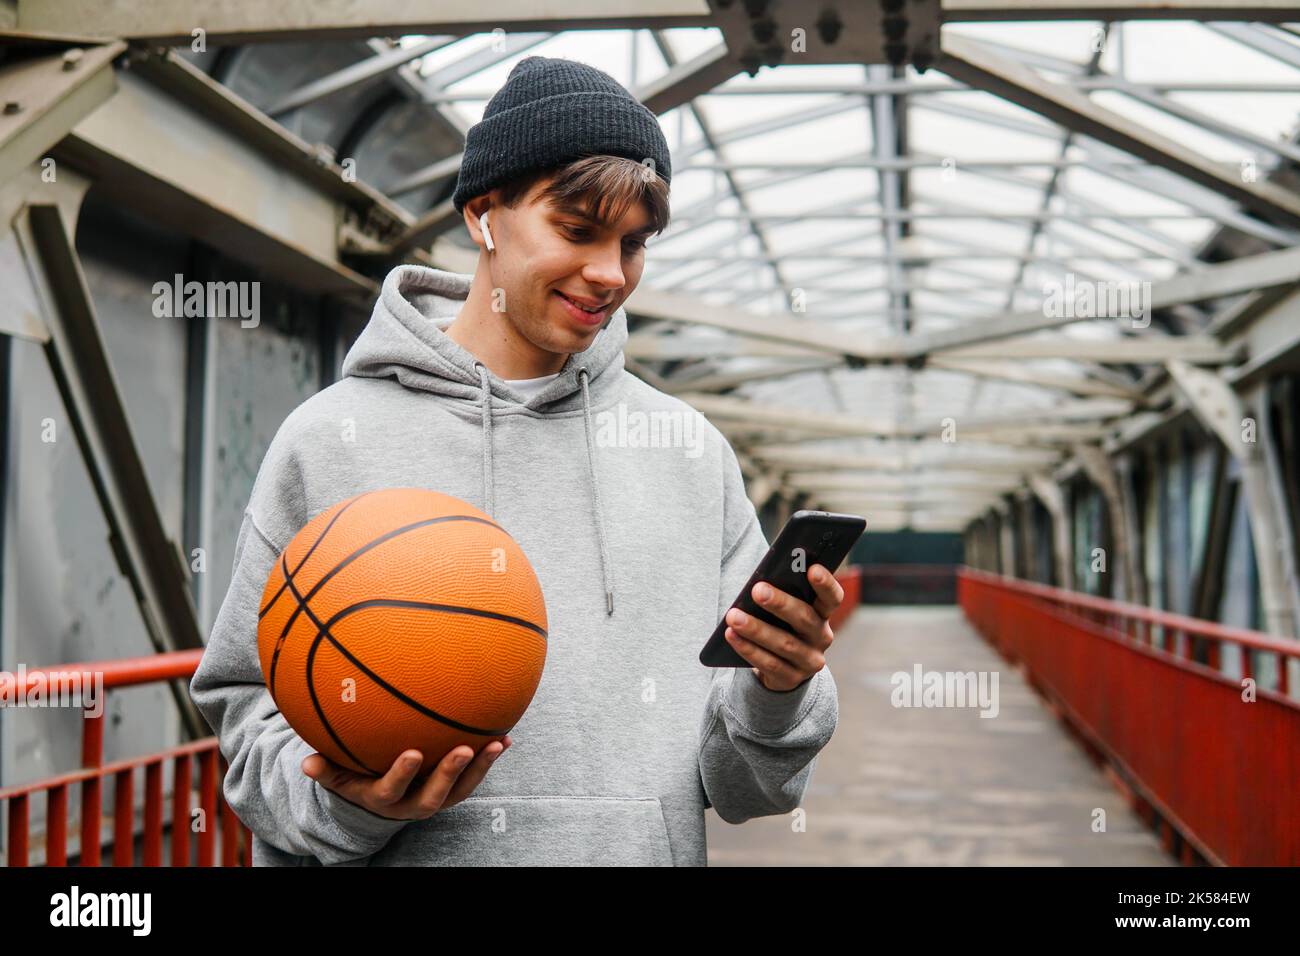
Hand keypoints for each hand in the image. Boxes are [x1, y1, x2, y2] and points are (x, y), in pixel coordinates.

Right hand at [302, 736, 510, 820]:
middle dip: (449, 774)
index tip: (413, 752)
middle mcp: (410, 804)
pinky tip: (506, 739)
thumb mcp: (337, 776)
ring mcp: (434, 798)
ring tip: (497, 744)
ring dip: (480, 769)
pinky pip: (474, 779)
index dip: (403, 774)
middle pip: (433, 796)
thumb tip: (306, 761)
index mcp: (381, 798)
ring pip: (460, 791)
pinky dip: (489, 761)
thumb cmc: (355, 777)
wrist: (377, 800)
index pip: (391, 790)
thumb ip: (324, 769)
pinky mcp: (452, 792)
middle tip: (464, 749)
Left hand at [724, 564, 842, 691]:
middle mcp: (822, 638)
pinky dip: (748, 648)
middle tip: (757, 590)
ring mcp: (809, 661)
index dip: (826, 583)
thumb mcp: (785, 612)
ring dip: (756, 629)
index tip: (812, 569)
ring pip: (784, 643)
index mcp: (823, 614)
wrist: (781, 668)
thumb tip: (760, 583)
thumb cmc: (780, 626)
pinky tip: (732, 636)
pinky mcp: (792, 678)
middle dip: (780, 603)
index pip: (832, 598)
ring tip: (734, 616)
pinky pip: (769, 663)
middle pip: (805, 618)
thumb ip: (782, 597)